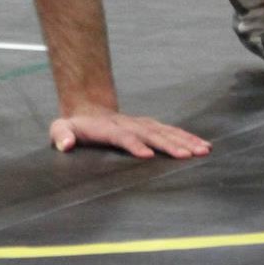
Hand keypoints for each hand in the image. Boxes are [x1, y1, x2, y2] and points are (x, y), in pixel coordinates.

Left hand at [49, 109, 210, 159]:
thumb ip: (61, 135)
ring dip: (184, 141)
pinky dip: (188, 138)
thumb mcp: (60, 128)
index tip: (147, 155)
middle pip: (151, 134)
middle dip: (169, 145)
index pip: (123, 136)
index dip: (134, 145)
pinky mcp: (150, 127)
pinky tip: (203, 145)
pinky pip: (171, 131)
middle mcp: (129, 124)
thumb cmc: (74, 126)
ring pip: (165, 132)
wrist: (88, 108)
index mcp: (108, 129)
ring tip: (202, 150)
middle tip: (186, 156)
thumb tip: (66, 143)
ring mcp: (141, 124)